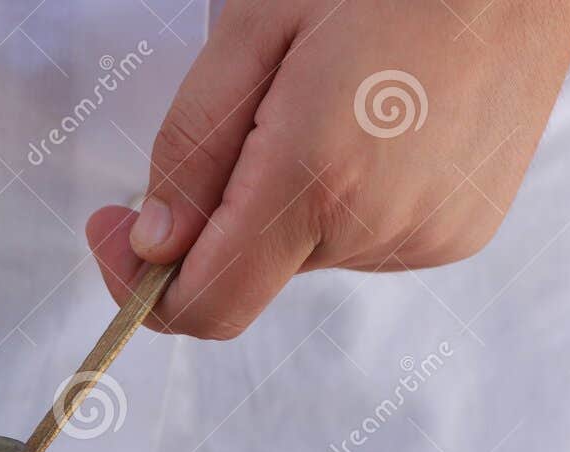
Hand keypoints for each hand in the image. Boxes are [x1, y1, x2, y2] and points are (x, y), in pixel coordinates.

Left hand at [86, 0, 569, 338]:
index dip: (142, 287)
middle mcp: (374, 229)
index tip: (115, 230)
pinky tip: (375, 127)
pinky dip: (340, 199)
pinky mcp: (455, 237)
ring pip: (302, 254)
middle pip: (248, 273)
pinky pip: (359, 241)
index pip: (208, 304)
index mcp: (319, 178)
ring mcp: (422, 240)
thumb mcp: (254, 27)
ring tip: (333, 102)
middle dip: (219, 214)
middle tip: (246, 114)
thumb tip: (154, 245)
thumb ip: (191, 146)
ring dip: (285, 201)